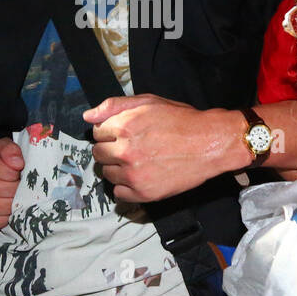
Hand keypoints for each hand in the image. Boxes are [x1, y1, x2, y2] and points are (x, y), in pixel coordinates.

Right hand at [0, 137, 22, 230]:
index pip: (12, 173)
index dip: (15, 172)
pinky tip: (0, 204)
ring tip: (6, 193)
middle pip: (11, 191)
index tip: (10, 170)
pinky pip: (1, 221)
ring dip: (13, 201)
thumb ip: (9, 149)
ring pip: (8, 207)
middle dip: (16, 187)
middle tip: (11, 183)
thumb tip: (18, 164)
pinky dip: (6, 214)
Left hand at [85, 95, 241, 202]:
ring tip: (138, 161)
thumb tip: (87, 116)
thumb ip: (114, 106)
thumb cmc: (180, 120)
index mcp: (123, 126)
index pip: (97, 133)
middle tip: (130, 147)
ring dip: (117, 168)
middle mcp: (125, 151)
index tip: (124, 133)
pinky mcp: (143, 193)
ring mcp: (133, 174)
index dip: (110, 131)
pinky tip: (140, 176)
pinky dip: (126, 186)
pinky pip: (118, 193)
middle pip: (98, 154)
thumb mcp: (148, 102)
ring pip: (107, 174)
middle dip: (111, 149)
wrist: (209, 143)